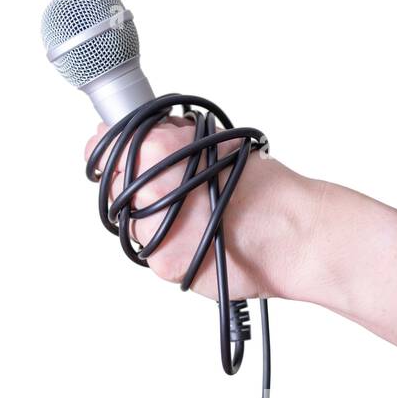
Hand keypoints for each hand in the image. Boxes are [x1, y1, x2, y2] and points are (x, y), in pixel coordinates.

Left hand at [84, 117, 316, 301]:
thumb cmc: (263, 188)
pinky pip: (153, 251)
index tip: (106, 153)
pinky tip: (198, 236)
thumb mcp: (214, 142)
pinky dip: (170, 243)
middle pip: (114, 189)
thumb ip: (171, 138)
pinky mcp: (163, 265)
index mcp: (157, 154)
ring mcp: (152, 233)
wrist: (293, 235)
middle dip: (131, 186)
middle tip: (163, 189)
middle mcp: (148, 193)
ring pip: (132, 222)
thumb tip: (145, 132)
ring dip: (151, 217)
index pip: (103, 149)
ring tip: (192, 215)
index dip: (103, 150)